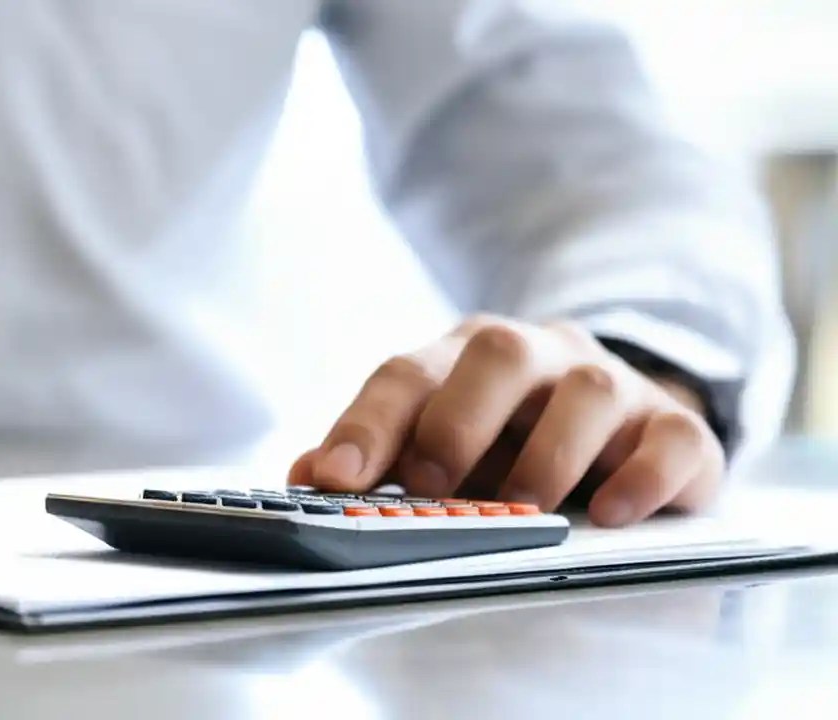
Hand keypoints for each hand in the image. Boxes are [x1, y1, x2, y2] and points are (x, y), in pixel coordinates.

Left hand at [289, 316, 724, 526]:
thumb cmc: (509, 438)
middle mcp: (536, 357)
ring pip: (587, 391)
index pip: (406, 374)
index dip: (366, 425)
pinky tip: (613, 513)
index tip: (333, 478)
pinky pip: (671, 438)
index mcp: (463, 357)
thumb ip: (376, 457)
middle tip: (431, 483)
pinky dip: (643, 476)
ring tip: (524, 509)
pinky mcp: (673, 426)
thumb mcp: (439, 443)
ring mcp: (610, 385)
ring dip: (548, 454)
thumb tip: (304, 475)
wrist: (623, 422)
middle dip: (456, 420)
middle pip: (496, 352)